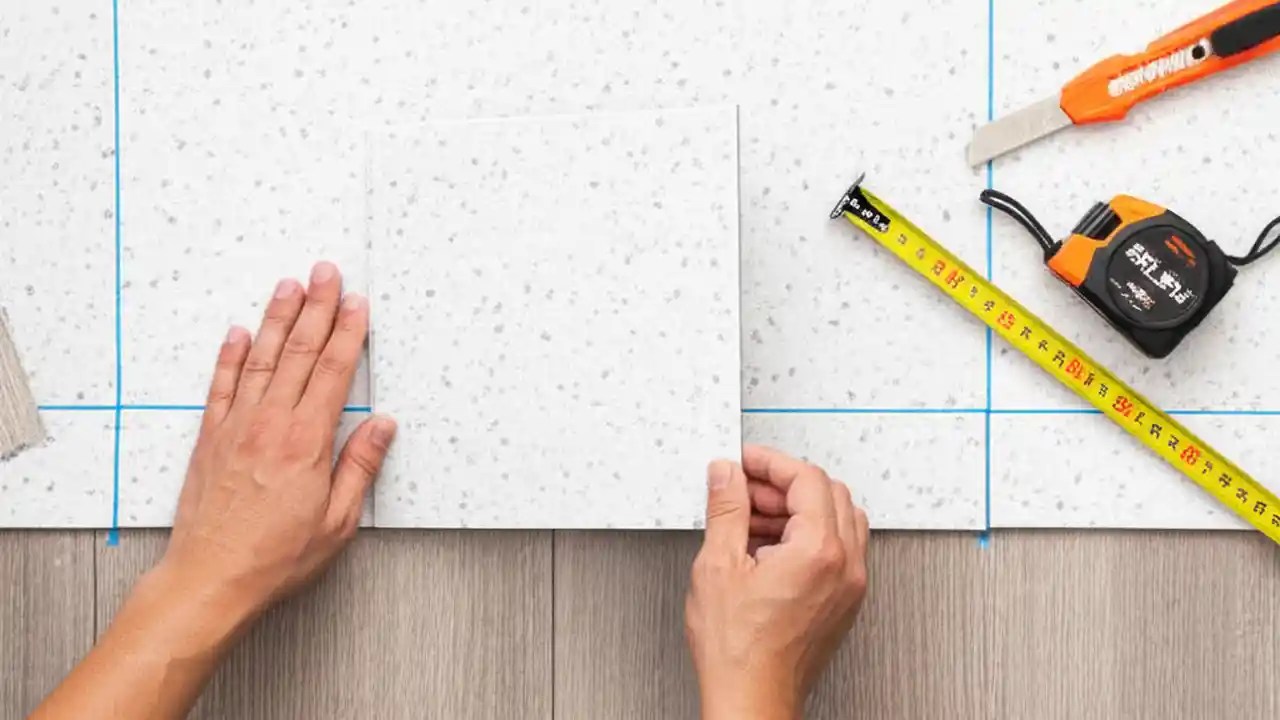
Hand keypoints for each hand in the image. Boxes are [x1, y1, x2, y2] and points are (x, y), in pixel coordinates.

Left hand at [157, 261, 396, 625]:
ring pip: (261, 358)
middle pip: (300, 352)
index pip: (334, 372)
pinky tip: (239, 334)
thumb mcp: (338, 521)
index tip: (358, 304)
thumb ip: (360, 467)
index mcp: (306, 442)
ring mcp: (236, 427)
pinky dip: (230, 356)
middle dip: (317, 308)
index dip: (349, 333)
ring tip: (289, 286)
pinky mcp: (211, 439)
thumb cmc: (275, 557)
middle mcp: (270, 424)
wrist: (211, 578)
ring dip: (278, 319)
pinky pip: (221, 385)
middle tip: (326, 273)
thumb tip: (382, 427)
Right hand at [685, 445, 869, 719]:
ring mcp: (850, 586)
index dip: (771, 462)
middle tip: (745, 489)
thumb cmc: (738, 651)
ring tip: (752, 520)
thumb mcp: (718, 566)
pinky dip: (809, 535)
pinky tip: (769, 547)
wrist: (752, 699)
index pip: (806, 479)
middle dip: (784, 484)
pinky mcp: (844, 602)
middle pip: (829, 493)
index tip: (746, 462)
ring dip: (799, 509)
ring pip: (839, 520)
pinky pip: (839, 550)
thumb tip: (727, 475)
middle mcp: (845, 566)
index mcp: (818, 551)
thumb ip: (726, 510)